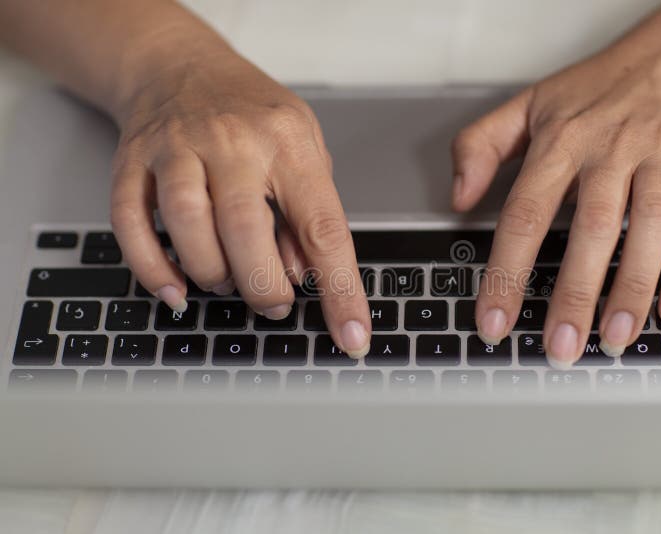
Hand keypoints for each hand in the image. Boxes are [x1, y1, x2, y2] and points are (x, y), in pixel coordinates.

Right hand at [110, 50, 371, 356]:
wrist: (180, 66)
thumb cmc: (252, 114)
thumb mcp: (303, 148)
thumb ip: (308, 212)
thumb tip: (307, 277)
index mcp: (288, 142)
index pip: (322, 227)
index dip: (341, 289)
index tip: (353, 336)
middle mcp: (232, 142)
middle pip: (245, 230)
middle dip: (264, 288)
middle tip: (275, 304)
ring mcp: (176, 149)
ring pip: (187, 225)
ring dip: (211, 274)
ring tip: (227, 283)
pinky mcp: (133, 162)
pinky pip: (131, 224)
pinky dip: (152, 269)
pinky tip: (175, 289)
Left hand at [451, 37, 660, 367]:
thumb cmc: (598, 92)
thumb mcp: (527, 105)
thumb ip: (480, 147)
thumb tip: (456, 197)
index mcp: (560, 142)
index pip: (524, 215)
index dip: (506, 273)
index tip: (493, 322)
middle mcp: (610, 151)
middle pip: (591, 231)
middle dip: (574, 296)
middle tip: (560, 347)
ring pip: (646, 232)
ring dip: (631, 291)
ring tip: (613, 340)